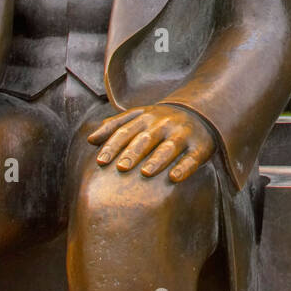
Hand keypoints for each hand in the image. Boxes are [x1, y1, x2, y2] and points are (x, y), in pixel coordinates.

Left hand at [86, 104, 216, 182]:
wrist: (200, 112)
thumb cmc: (161, 121)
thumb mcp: (139, 117)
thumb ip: (115, 126)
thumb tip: (90, 139)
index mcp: (146, 117)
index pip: (126, 131)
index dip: (113, 145)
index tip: (101, 161)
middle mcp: (164, 124)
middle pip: (146, 138)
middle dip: (133, 152)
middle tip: (121, 167)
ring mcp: (183, 134)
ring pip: (169, 147)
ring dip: (157, 159)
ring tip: (146, 173)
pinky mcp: (200, 146)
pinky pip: (192, 158)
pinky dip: (184, 167)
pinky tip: (174, 178)